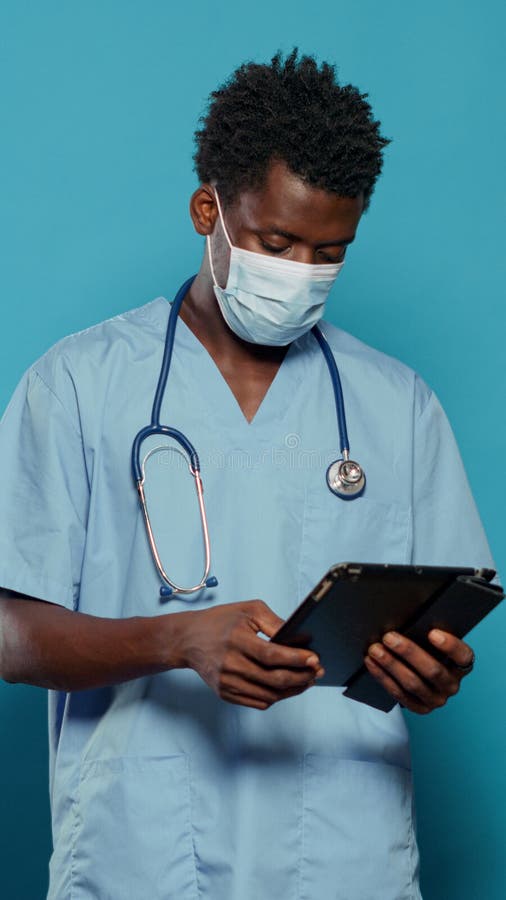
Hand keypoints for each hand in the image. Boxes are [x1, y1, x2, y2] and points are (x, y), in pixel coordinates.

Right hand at [177, 599, 323, 709]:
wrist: (188, 639)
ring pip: (269, 694)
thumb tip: (299, 638)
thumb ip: (274, 622)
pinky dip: (277, 696)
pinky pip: (258, 702)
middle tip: (317, 672)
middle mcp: (231, 664)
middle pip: (274, 679)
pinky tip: (287, 687)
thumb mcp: (248, 610)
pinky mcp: (225, 693)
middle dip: (302, 677)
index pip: (272, 655)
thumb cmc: (221, 621)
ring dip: (293, 690)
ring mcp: (227, 682)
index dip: (296, 659)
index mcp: (237, 640)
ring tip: (307, 680)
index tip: (315, 660)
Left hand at [364, 629, 474, 713]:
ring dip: (391, 665)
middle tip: (388, 637)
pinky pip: (399, 694)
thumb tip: (404, 618)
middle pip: (432, 670)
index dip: (450, 646)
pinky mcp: (420, 708)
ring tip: (375, 649)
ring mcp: (436, 699)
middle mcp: (452, 685)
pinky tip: (372, 663)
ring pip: (413, 683)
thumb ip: (426, 634)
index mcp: (461, 665)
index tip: (432, 633)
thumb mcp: (432, 642)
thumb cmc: (426, 650)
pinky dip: (383, 677)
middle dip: (408, 652)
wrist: (419, 675)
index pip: (463, 656)